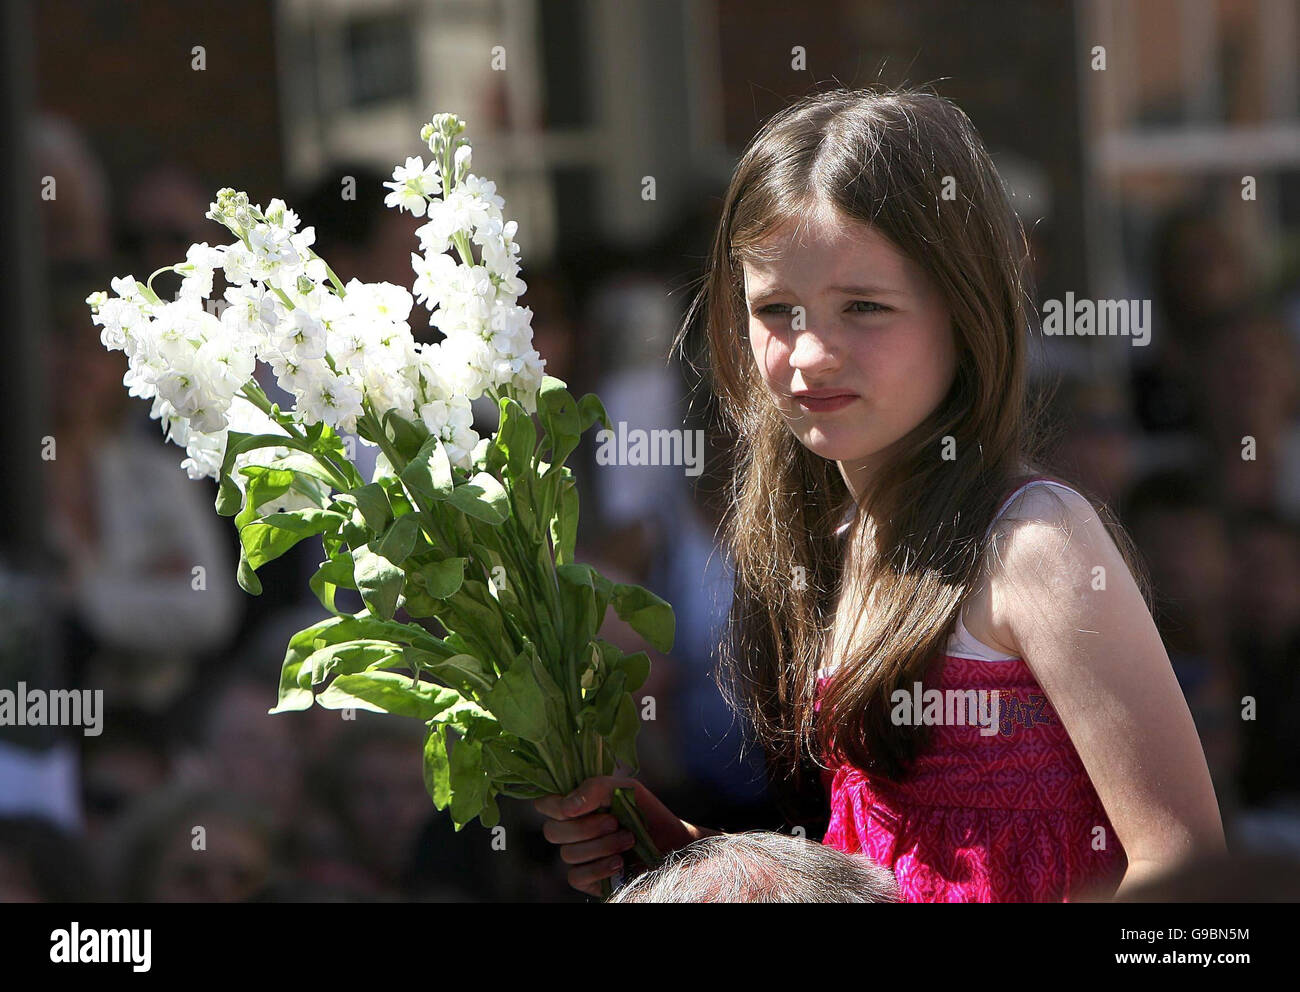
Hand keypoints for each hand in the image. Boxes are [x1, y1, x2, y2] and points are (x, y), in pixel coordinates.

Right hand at [533, 776, 708, 897]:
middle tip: (615, 822)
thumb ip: (595, 788)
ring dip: (601, 846)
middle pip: (552, 832)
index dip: (554, 805)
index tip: (579, 806)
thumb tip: (568, 806)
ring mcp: (579, 857)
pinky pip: (576, 876)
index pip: (544, 804)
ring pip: (567, 854)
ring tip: (628, 839)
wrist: (673, 842)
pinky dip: (599, 868)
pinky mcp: (589, 880)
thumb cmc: (646, 811)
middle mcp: (572, 832)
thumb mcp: (625, 788)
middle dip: (586, 827)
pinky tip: (620, 862)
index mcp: (575, 806)